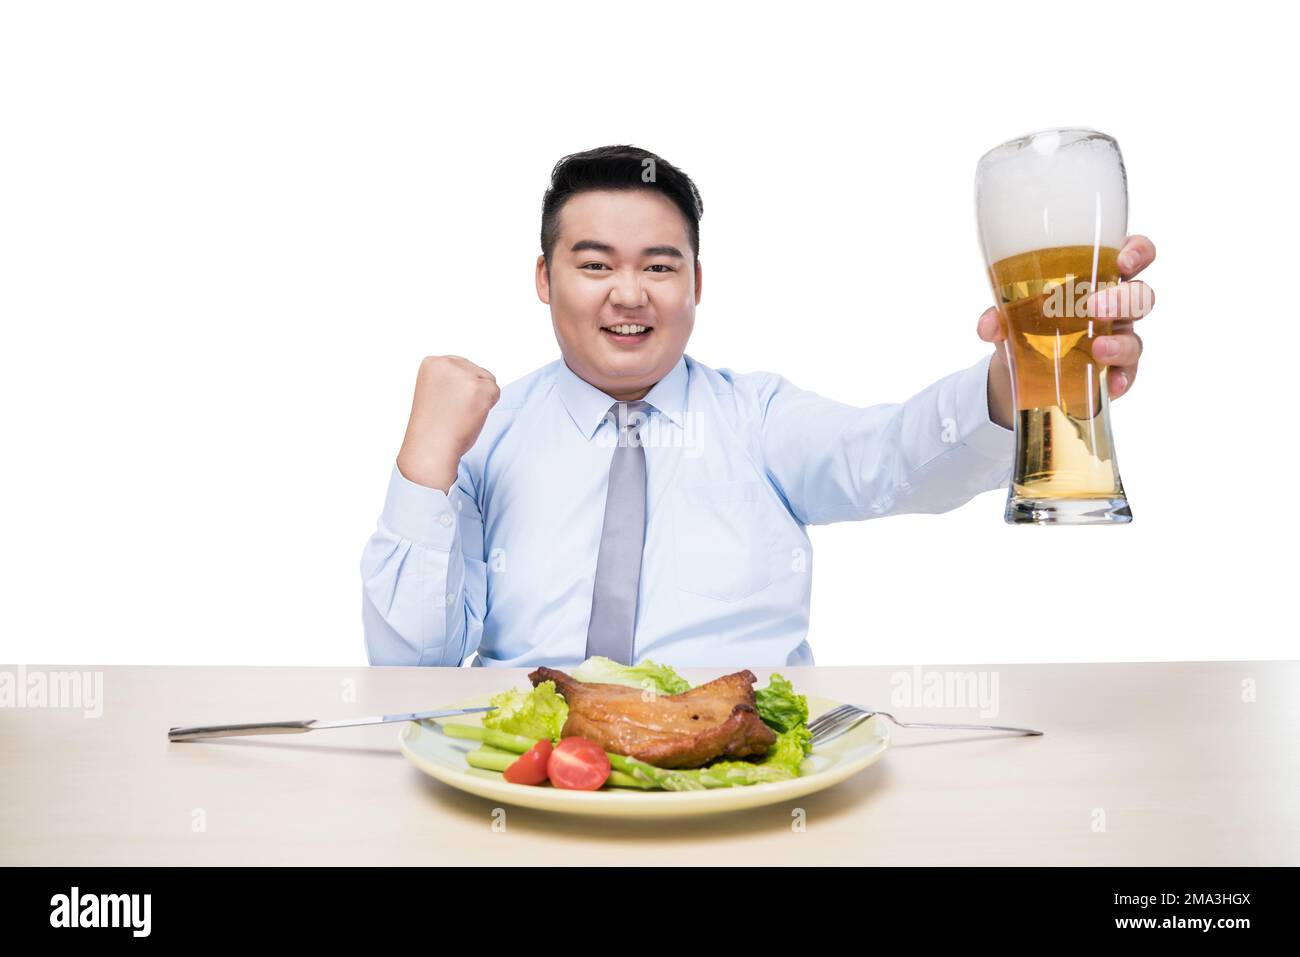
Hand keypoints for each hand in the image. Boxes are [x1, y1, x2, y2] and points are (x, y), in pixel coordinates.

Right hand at [397, 356, 499, 491]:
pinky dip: (487, 407)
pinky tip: (470, 416)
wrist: (430, 448)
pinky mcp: (480, 389)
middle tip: (454, 411)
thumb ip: (451, 377)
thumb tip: (480, 375)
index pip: (462, 366)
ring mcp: (464, 376)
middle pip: (476, 371)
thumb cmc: (433, 425)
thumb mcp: (435, 390)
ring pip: (487, 381)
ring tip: (460, 413)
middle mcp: (447, 363)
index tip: (446, 403)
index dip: (458, 389)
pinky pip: (495, 392)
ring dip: (480, 399)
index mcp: (432, 362)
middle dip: (471, 392)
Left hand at [978, 234, 1156, 427]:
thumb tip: (988, 325)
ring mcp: (1119, 340)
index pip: (1132, 255)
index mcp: (1097, 279)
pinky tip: (1109, 384)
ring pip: (1136, 337)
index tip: (1124, 260)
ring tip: (1098, 349)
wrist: (1022, 372)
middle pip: (1141, 296)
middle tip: (1095, 306)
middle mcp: (1115, 308)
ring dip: (1121, 343)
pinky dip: (1121, 378)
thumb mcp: (1010, 317)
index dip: (1137, 252)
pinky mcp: (1116, 371)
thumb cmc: (1029, 325)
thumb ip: (998, 317)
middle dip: (1124, 299)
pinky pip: (1128, 374)